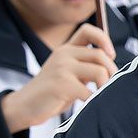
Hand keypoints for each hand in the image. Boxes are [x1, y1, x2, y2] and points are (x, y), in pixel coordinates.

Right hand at [0, 24, 119, 131]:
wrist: (24, 106)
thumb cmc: (50, 92)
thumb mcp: (67, 72)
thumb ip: (84, 66)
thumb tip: (113, 68)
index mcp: (66, 49)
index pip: (88, 30)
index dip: (104, 39)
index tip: (111, 55)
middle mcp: (64, 55)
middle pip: (100, 55)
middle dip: (111, 72)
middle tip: (109, 85)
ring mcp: (62, 68)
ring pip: (100, 71)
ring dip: (106, 86)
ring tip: (100, 95)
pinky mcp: (62, 85)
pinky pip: (90, 91)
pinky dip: (95, 100)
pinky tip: (90, 104)